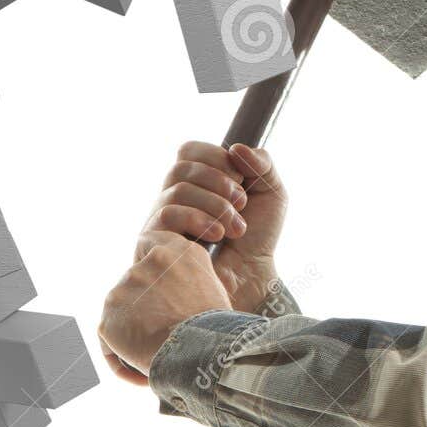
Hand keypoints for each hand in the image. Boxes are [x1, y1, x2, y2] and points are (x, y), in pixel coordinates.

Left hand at [100, 230, 231, 382]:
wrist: (203, 349)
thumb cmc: (219, 327)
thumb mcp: (212, 288)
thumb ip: (185, 281)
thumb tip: (169, 296)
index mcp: (178, 250)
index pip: (157, 246)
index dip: (159, 272)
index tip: (169, 292)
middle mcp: (148, 262)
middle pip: (139, 285)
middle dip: (148, 309)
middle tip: (169, 336)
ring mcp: (124, 287)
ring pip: (124, 312)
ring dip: (135, 334)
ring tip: (158, 360)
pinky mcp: (109, 315)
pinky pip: (111, 340)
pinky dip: (122, 359)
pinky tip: (143, 376)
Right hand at [143, 141, 288, 314]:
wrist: (252, 278)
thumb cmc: (258, 237)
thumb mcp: (272, 194)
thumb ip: (262, 164)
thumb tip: (236, 148)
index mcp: (197, 181)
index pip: (189, 150)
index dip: (216, 157)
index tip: (241, 178)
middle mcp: (174, 197)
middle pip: (181, 167)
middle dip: (220, 182)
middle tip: (242, 203)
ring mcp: (161, 220)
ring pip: (177, 190)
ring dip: (216, 206)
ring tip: (236, 228)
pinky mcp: (153, 242)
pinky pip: (167, 214)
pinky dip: (199, 219)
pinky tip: (218, 236)